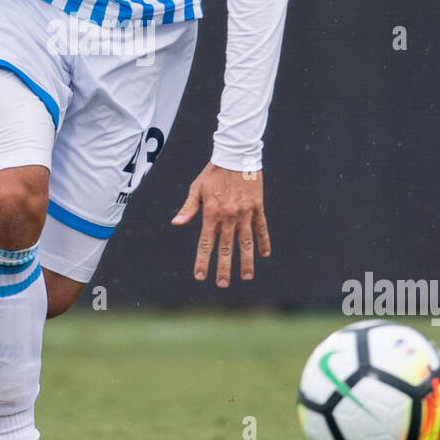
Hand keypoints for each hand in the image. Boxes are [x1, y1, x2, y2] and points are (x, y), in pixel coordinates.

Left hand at [171, 162, 269, 285]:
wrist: (235, 155)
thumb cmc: (212, 173)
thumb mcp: (196, 188)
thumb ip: (188, 208)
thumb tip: (175, 223)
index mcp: (211, 213)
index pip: (205, 243)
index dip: (202, 261)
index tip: (200, 276)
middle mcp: (228, 216)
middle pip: (226, 247)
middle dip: (224, 268)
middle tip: (223, 284)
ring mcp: (245, 213)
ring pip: (246, 242)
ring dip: (247, 261)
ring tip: (247, 277)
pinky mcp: (257, 207)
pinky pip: (261, 228)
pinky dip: (263, 241)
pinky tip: (264, 254)